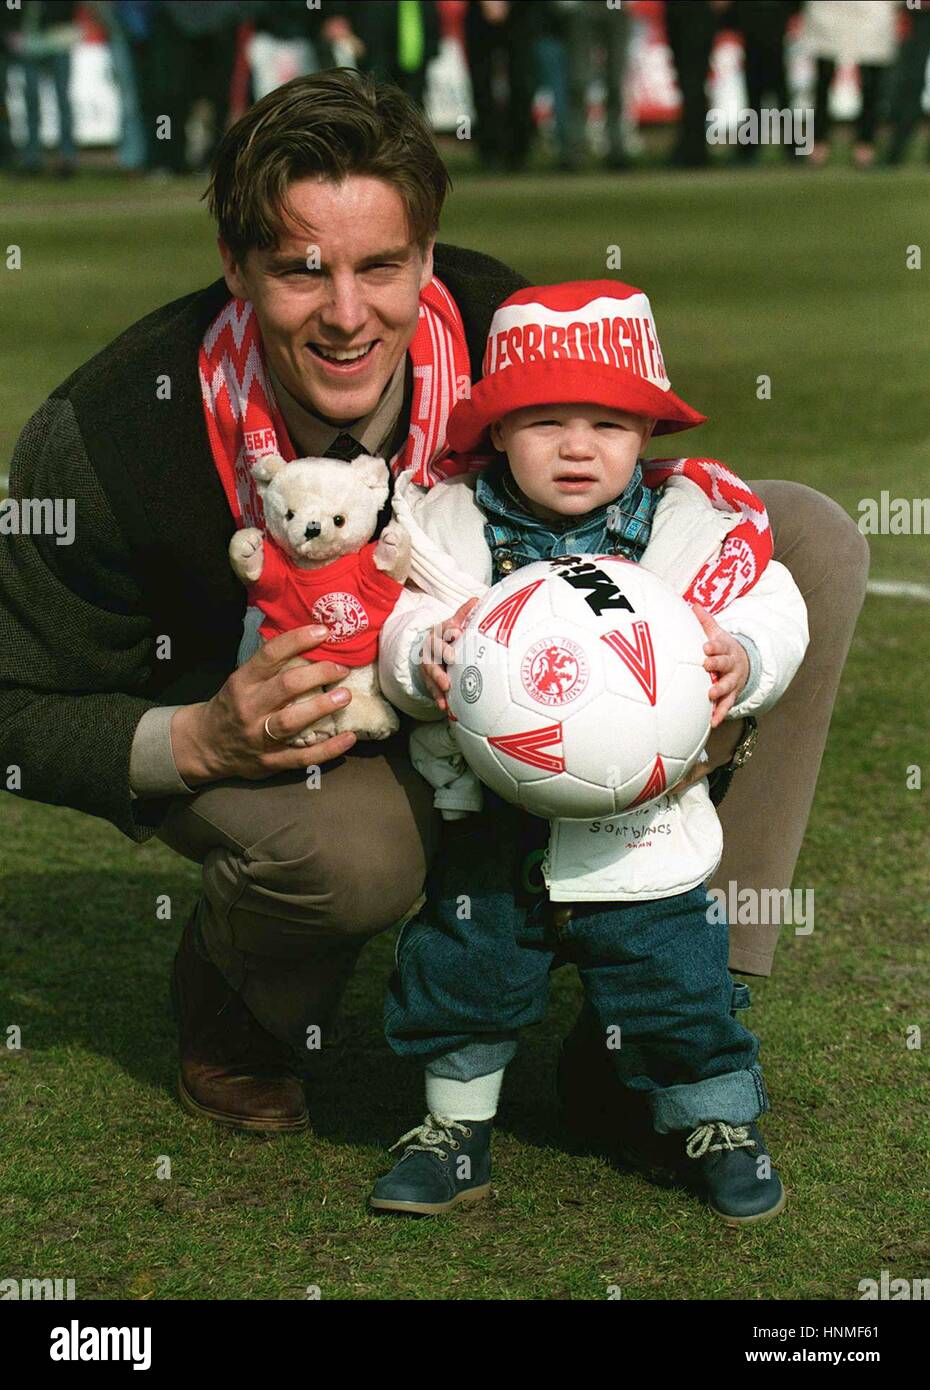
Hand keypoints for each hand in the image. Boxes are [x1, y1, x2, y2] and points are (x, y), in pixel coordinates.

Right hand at [170, 624, 357, 784]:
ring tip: (346, 696)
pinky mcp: (270, 762)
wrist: (206, 745)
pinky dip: (328, 749)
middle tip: (341, 668)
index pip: (270, 655)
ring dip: (322, 707)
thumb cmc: (233, 706)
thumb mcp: (241, 680)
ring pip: (292, 721)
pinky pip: (303, 757)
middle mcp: (249, 708)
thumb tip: (310, 642)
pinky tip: (349, 737)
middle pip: (286, 686)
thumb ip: (269, 667)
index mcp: (242, 683)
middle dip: (318, 674)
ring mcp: (259, 737)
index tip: (323, 632)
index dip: (298, 640)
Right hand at [419, 597, 478, 711]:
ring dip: (438, 680)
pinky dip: (439, 699)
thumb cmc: (447, 639)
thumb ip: (464, 614)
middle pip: (434, 650)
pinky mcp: (428, 681)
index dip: (450, 630)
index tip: (458, 632)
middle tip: (452, 658)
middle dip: (442, 653)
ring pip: (431, 672)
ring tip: (447, 687)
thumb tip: (477, 599)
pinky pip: (432, 690)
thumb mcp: (454, 624)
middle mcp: (431, 648)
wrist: (429, 652)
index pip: (444, 629)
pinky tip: (445, 707)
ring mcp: (428, 665)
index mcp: (440, 633)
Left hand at [692, 603, 749, 726]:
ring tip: (710, 695)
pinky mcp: (731, 696)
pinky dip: (720, 713)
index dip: (713, 647)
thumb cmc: (722, 649)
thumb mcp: (717, 633)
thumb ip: (705, 621)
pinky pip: (726, 706)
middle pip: (725, 665)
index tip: (706, 647)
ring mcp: (732, 681)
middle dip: (716, 665)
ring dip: (719, 691)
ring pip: (727, 686)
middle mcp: (731, 665)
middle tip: (706, 666)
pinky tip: (712, 722)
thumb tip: (692, 604)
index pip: (720, 646)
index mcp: (726, 649)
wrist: (744, 665)